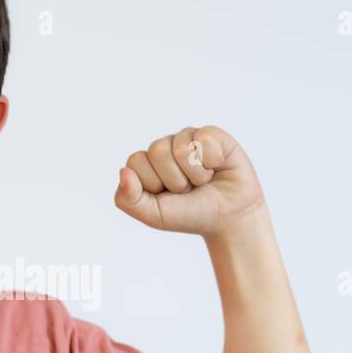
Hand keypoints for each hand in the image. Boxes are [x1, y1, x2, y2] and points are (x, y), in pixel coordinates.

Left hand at [114, 125, 264, 235]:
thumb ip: (129, 199)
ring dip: (196, 174)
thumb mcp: (154, 215)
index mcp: (146, 163)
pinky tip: (217, 167)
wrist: (228, 218)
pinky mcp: (212, 134)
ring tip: (203, 181)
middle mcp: (164, 147)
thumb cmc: (190, 214)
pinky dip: (213, 161)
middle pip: (158, 151)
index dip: (153, 184)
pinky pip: (205, 139)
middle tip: (188, 190)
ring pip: (182, 148)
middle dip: (176, 180)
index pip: (136, 162)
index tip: (167, 196)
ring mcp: (187, 138)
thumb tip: (123, 171)